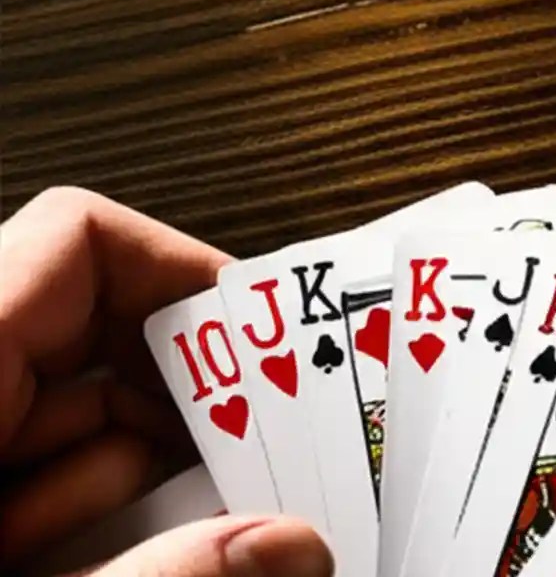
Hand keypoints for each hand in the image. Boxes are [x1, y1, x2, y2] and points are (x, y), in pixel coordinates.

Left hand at [0, 187, 331, 575]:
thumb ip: (161, 576)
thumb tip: (291, 547)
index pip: (78, 238)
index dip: (184, 268)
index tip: (266, 332)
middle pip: (95, 321)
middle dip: (188, 387)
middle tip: (267, 439)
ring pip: (75, 402)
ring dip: (145, 462)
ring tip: (212, 522)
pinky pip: (38, 460)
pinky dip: (96, 500)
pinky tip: (126, 555)